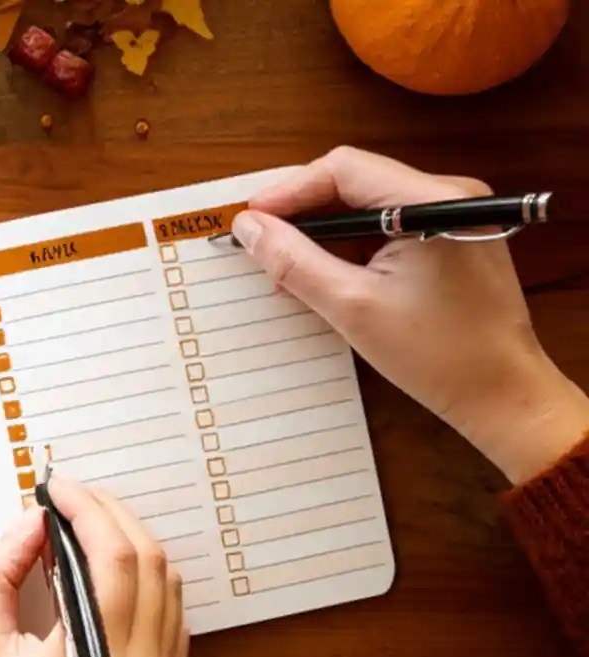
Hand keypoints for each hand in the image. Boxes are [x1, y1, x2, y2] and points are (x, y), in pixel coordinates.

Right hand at [0, 477, 187, 656]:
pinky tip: (109, 575)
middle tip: (70, 499)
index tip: (56, 489)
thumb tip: (28, 525)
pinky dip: (147, 582)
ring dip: (132, 545)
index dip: (86, 508)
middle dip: (110, 515)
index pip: (113, 557)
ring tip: (85, 529)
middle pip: (150, 563)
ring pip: (169, 587)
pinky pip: (171, 620)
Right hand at [232, 146, 588, 483]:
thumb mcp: (351, 306)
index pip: (343, 169)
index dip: (288, 191)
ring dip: (324, 231)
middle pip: (355, 181)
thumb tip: (247, 227)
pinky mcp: (453, 235)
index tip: (249, 220)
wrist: (503, 393)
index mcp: (431, 200)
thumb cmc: (436, 354)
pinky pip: (388, 224)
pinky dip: (351, 244)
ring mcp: (455, 212)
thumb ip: (294, 260)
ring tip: (285, 267)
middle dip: (302, 211)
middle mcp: (449, 193)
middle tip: (259, 243)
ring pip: (368, 203)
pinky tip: (324, 273)